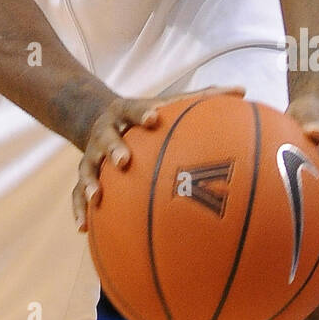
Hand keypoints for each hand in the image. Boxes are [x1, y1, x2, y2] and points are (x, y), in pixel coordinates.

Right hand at [72, 85, 244, 232]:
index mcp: (127, 112)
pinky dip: (79, 209)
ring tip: (96, 198)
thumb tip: (242, 90)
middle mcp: (107, 131)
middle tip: (124, 160)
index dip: (143, 114)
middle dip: (114, 147)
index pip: (135, 109)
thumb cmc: (148, 115)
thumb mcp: (169, 102)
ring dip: (89, 182)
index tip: (155, 118)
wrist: (102, 118)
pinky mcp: (85, 173)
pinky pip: (76, 193)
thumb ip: (203, 98)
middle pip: (107, 137)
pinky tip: (83, 228)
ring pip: (87, 167)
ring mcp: (92, 153)